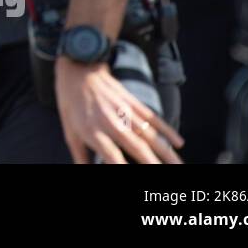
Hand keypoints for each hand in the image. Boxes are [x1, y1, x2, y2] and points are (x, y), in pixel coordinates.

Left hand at [54, 58, 183, 163]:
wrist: (78, 68)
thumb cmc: (70, 103)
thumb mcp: (69, 130)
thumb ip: (79, 156)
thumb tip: (84, 173)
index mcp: (93, 131)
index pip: (112, 156)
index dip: (123, 169)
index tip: (138, 179)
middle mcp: (111, 122)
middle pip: (137, 147)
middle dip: (153, 164)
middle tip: (169, 176)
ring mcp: (124, 110)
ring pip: (150, 135)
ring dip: (166, 152)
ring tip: (179, 165)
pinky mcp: (132, 101)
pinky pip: (152, 117)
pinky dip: (167, 130)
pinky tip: (179, 142)